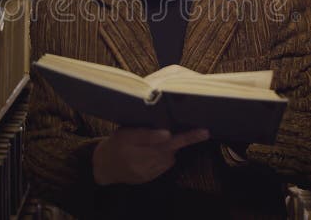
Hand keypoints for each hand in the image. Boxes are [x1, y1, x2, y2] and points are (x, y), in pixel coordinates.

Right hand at [92, 127, 209, 185]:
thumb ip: (146, 134)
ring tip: (152, 144)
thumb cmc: (115, 144)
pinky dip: (163, 157)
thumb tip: (168, 134)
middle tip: (196, 132)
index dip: (187, 137)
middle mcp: (144, 162)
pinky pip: (165, 164)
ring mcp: (148, 172)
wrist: (104, 167)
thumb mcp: (125, 133)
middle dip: (181, 140)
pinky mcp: (150, 178)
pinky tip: (151, 154)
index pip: (167, 140)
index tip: (205, 132)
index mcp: (137, 147)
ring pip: (169, 157)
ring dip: (168, 148)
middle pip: (170, 149)